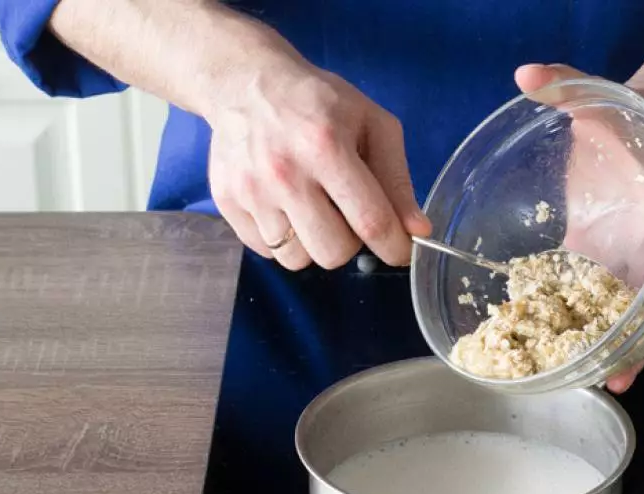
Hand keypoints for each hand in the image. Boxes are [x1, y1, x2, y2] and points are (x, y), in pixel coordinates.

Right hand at [207, 52, 429, 269]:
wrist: (245, 83)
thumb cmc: (318, 102)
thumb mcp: (372, 123)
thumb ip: (396, 178)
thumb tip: (417, 231)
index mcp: (326, 147)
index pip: (370, 221)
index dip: (394, 247)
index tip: (401, 252)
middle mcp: (285, 173)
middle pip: (332, 253)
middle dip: (350, 242)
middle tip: (345, 213)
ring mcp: (250, 191)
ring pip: (297, 260)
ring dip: (313, 242)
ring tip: (312, 207)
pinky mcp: (226, 202)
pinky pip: (266, 251)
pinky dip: (283, 238)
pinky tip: (285, 206)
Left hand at [514, 63, 643, 393]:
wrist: (622, 132)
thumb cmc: (621, 119)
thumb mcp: (595, 95)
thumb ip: (563, 81)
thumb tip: (529, 74)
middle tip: (625, 374)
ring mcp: (620, 254)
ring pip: (627, 311)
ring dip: (620, 348)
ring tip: (603, 385)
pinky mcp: (592, 261)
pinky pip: (593, 303)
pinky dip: (587, 331)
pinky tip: (571, 362)